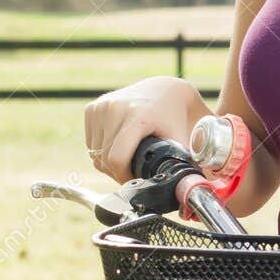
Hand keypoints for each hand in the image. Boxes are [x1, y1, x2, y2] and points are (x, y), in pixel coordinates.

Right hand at [84, 76, 204, 184]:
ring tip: (127, 161)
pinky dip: (100, 151)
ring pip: (95, 153)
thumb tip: (188, 189)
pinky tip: (117, 147)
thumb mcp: (181, 139)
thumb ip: (184, 164)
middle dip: (117, 172)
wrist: (164, 90)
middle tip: (133, 173)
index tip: (135, 181)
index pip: (117, 158)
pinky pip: (90, 143)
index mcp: (137, 116)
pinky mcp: (92, 108)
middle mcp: (116, 108)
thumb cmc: (174, 118)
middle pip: (105, 159)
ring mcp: (101, 107)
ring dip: (108, 163)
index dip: (124, 177)